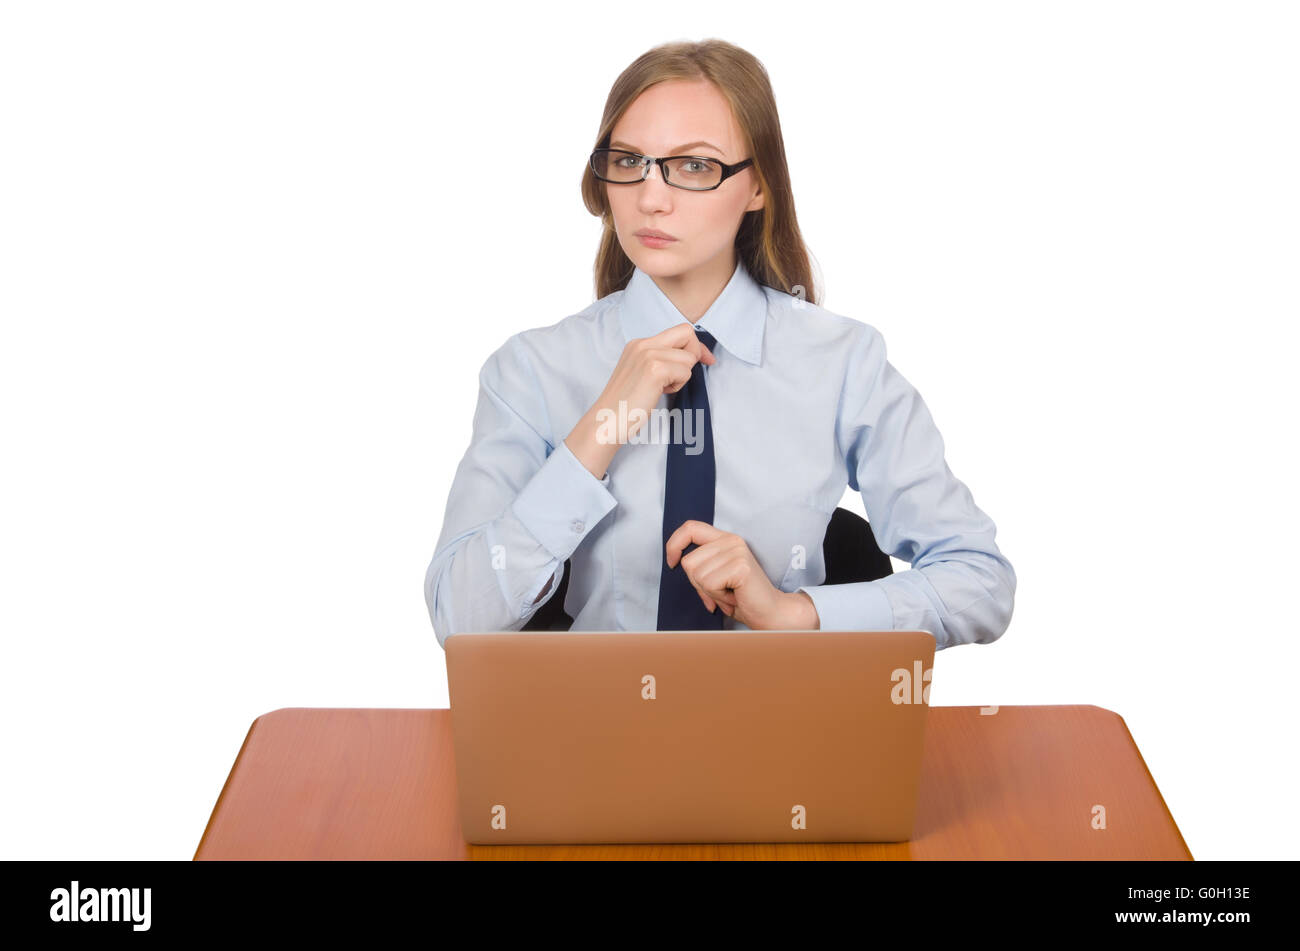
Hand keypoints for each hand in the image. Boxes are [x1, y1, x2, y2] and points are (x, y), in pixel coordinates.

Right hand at [564, 324, 714, 479]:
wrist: (607, 420)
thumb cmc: (626, 403)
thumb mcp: (641, 372)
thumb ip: (660, 359)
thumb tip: (691, 356)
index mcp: (638, 344)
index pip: (678, 331)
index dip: (695, 345)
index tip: (705, 359)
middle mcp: (642, 344)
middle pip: (687, 332)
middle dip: (696, 352)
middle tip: (686, 373)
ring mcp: (648, 355)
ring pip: (688, 357)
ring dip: (682, 376)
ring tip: (662, 388)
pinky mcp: (655, 370)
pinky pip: (685, 372)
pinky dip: (678, 385)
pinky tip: (660, 392)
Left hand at [665, 521, 819, 629]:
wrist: (770, 612)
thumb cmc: (741, 597)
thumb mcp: (715, 575)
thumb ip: (699, 565)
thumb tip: (675, 561)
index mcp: (725, 539)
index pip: (690, 528)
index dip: (674, 544)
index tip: (672, 563)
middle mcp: (731, 541)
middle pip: (689, 562)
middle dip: (698, 584)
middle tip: (720, 591)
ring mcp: (736, 552)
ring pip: (697, 575)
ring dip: (709, 592)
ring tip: (729, 593)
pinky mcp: (740, 567)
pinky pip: (709, 584)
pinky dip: (717, 597)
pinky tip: (734, 597)